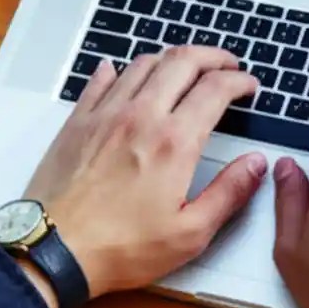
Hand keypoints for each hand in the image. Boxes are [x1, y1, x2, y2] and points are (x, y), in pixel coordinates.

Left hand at [24, 47, 267, 298]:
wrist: (51, 251)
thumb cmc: (119, 248)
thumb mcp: (189, 234)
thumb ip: (229, 194)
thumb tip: (257, 165)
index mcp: (174, 142)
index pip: (215, 89)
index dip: (239, 81)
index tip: (249, 85)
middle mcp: (141, 116)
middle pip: (182, 61)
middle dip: (211, 56)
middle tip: (226, 64)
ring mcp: (105, 114)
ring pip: (143, 64)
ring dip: (171, 59)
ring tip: (184, 68)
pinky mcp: (77, 122)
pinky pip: (100, 80)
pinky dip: (118, 69)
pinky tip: (121, 71)